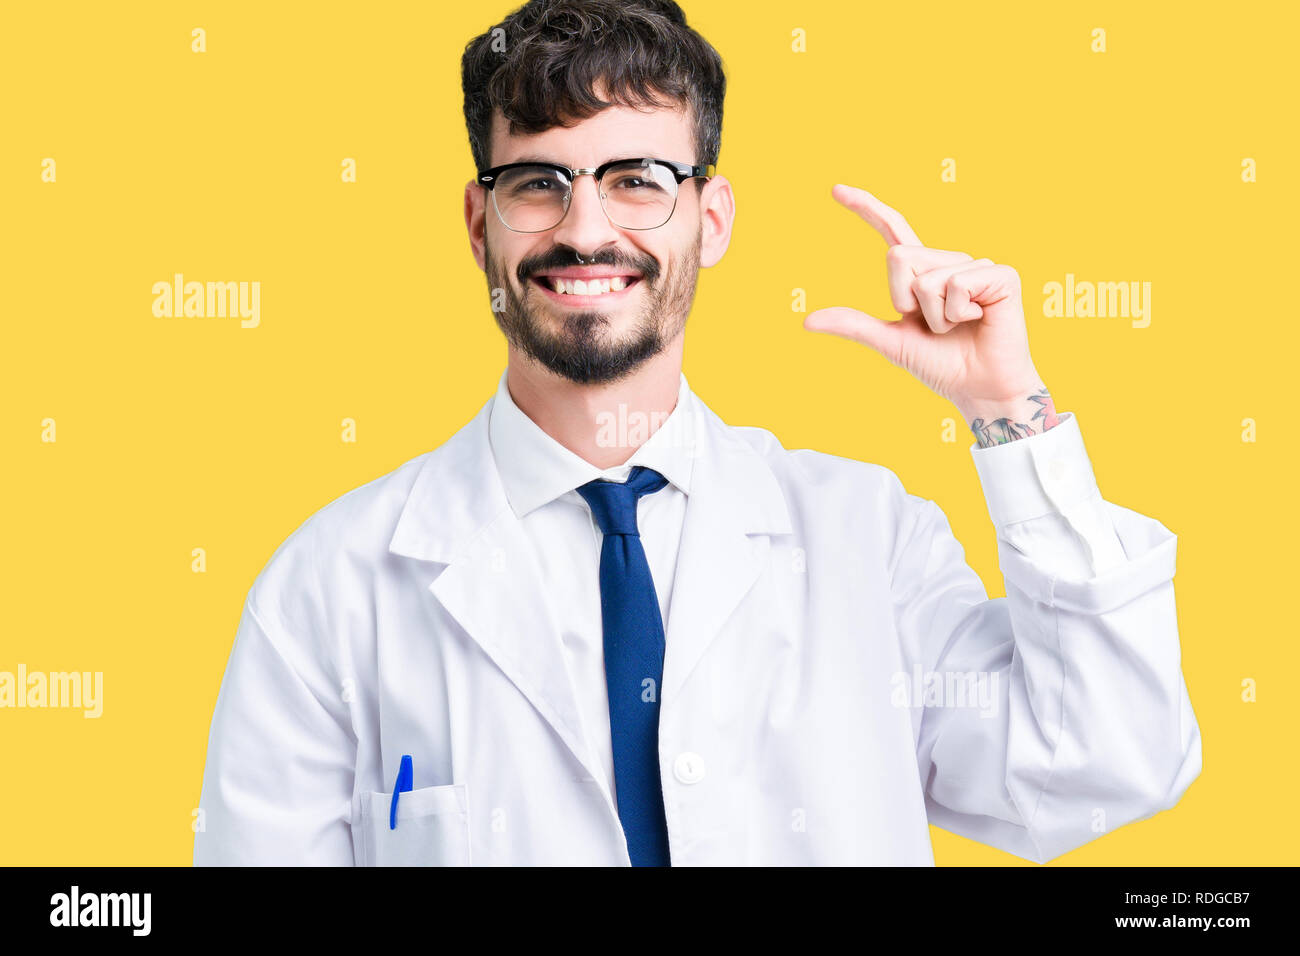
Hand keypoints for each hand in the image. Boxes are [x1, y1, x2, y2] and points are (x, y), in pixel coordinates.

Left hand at [804, 184, 1046, 422]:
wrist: (980, 390)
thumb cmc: (942, 366)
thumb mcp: (892, 342)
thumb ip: (855, 325)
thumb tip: (807, 321)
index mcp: (923, 274)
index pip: (892, 232)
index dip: (866, 209)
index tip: (836, 190)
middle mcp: (949, 262)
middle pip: (898, 257)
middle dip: (906, 301)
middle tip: (935, 326)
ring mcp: (976, 265)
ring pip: (926, 277)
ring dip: (935, 316)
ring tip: (958, 327)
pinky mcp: (1001, 275)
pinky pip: (956, 284)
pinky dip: (957, 313)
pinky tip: (978, 320)